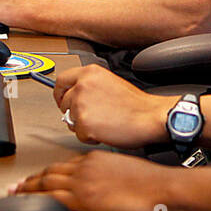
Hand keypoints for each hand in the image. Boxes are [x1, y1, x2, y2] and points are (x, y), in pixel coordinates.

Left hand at [13, 150, 169, 210]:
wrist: (160, 187)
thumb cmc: (151, 181)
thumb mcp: (124, 167)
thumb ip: (106, 172)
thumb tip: (100, 184)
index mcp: (94, 158)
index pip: (64, 165)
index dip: (47, 172)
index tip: (37, 177)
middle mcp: (85, 167)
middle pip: (50, 172)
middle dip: (31, 179)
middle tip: (16, 185)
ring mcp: (83, 182)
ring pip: (46, 183)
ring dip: (28, 189)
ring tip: (16, 194)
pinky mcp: (85, 198)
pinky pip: (53, 199)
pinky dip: (38, 201)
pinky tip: (30, 205)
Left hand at [52, 64, 170, 147]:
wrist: (150, 117)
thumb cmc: (136, 104)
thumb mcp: (110, 83)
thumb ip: (89, 86)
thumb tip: (74, 97)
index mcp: (90, 73)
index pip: (61, 81)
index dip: (60, 94)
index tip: (63, 100)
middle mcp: (82, 85)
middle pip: (64, 103)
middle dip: (74, 113)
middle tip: (91, 117)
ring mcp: (81, 104)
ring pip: (70, 120)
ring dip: (83, 126)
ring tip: (103, 123)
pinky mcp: (84, 123)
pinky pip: (79, 134)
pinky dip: (90, 137)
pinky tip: (105, 131)